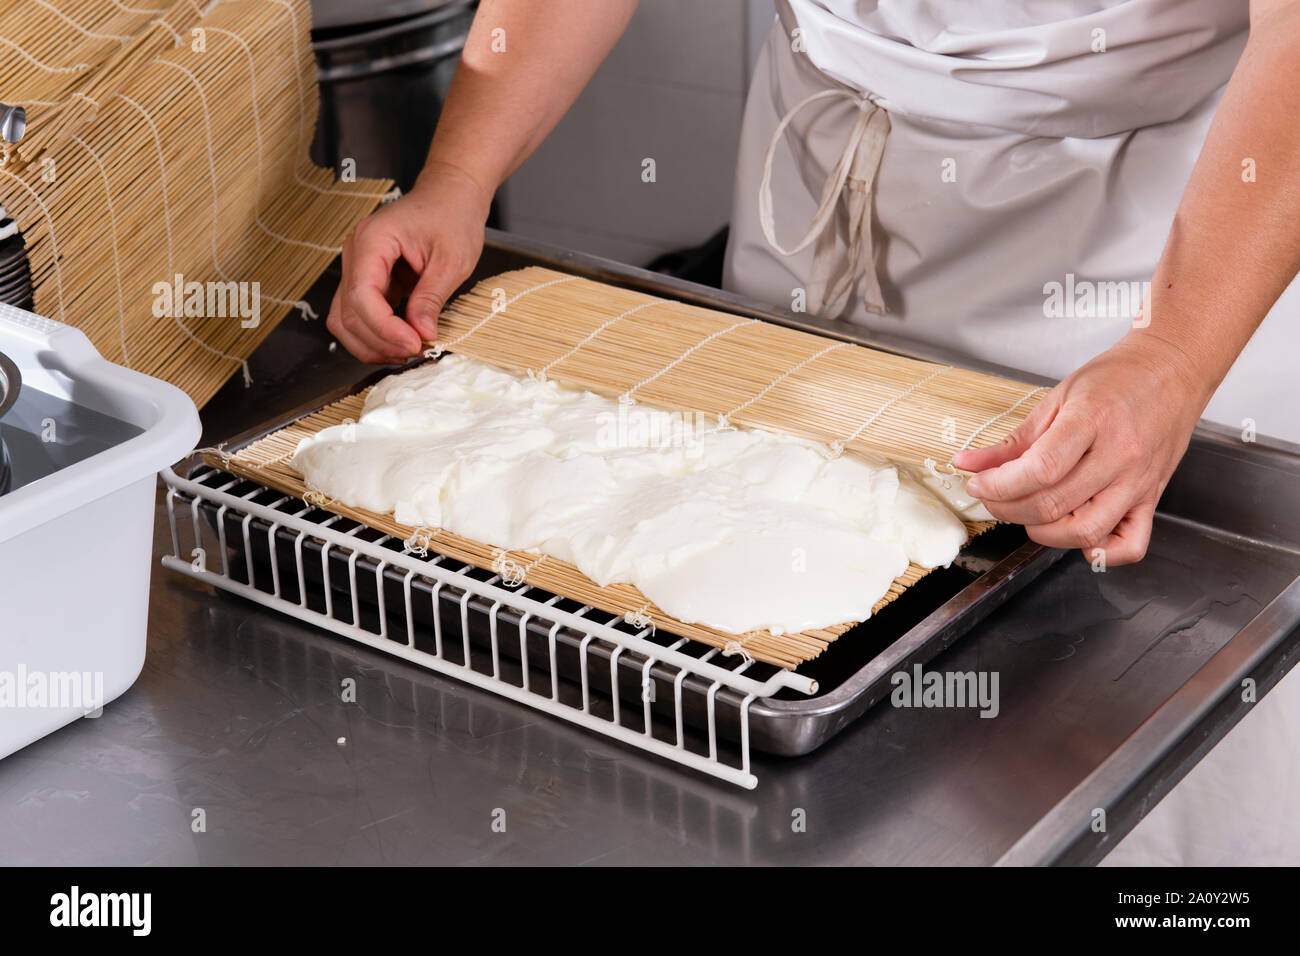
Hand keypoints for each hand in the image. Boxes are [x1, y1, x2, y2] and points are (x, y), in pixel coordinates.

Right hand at [326, 160, 490, 362]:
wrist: (450, 196)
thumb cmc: (452, 216)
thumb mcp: (452, 260)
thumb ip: (431, 298)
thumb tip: (421, 335)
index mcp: (373, 240)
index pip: (362, 296)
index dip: (385, 328)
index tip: (414, 344)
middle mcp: (356, 254)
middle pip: (348, 313)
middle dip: (380, 340)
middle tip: (418, 351)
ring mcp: (358, 267)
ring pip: (346, 319)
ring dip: (373, 343)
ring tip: (409, 352)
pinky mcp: (368, 279)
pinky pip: (360, 315)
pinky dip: (377, 335)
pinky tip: (403, 343)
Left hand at [951, 333, 1211, 564]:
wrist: (1172, 370)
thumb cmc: (1116, 379)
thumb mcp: (1057, 398)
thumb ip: (1014, 440)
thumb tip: (968, 464)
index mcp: (1093, 420)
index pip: (1040, 469)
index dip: (999, 485)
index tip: (979, 484)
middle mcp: (1121, 456)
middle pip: (1055, 505)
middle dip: (1009, 508)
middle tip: (993, 497)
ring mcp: (1139, 482)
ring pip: (1085, 530)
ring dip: (1043, 532)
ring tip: (1026, 512)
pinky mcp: (1152, 498)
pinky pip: (1130, 545)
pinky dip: (1098, 551)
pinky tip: (1075, 533)